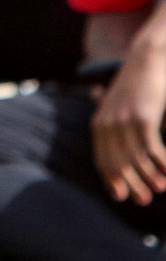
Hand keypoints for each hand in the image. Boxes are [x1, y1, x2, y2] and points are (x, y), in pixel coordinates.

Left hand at [95, 42, 165, 204]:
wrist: (146, 60)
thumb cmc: (136, 87)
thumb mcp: (120, 107)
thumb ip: (117, 127)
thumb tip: (122, 152)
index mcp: (99, 124)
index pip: (102, 160)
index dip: (112, 179)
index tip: (121, 197)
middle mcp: (107, 124)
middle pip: (117, 163)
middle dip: (131, 184)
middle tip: (143, 200)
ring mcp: (123, 120)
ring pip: (134, 158)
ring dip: (148, 176)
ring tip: (160, 188)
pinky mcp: (142, 117)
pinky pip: (150, 147)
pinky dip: (160, 162)